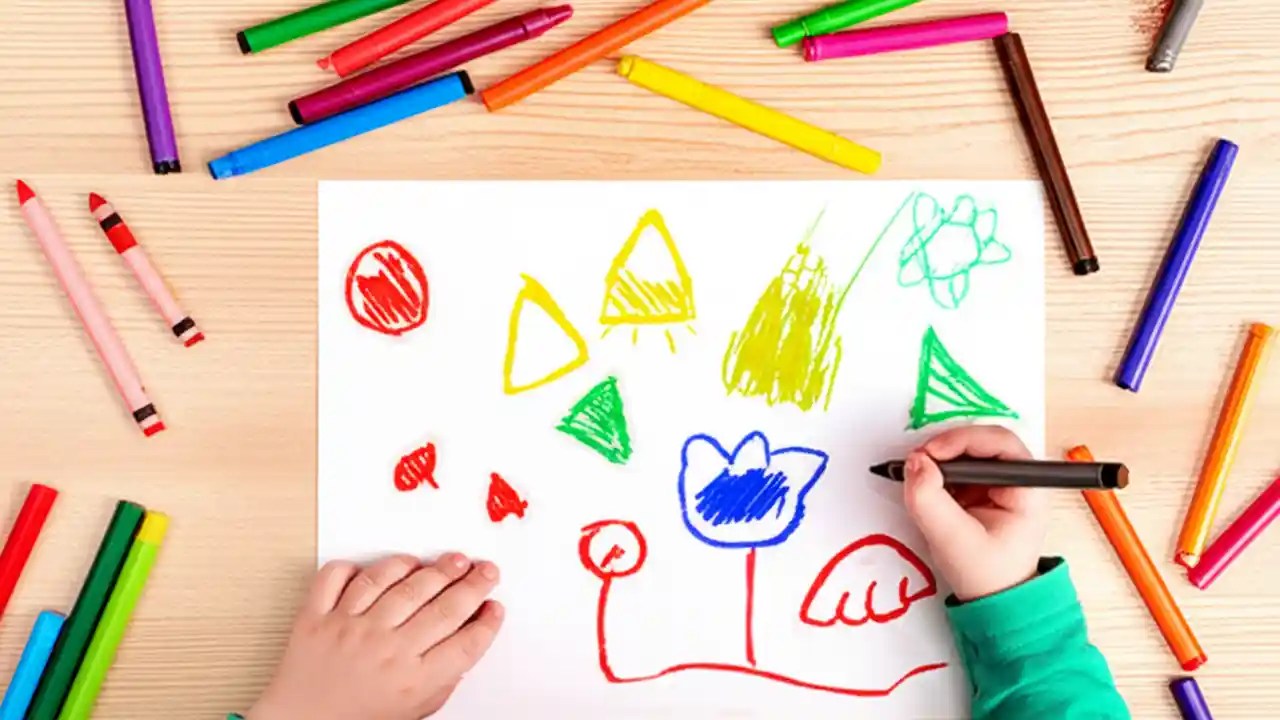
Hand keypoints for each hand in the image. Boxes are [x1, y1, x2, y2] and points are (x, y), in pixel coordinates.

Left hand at [247, 553, 503, 719]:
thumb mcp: (412, 711)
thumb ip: (440, 680)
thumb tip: (465, 642)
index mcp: (410, 681)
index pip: (464, 644)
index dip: (486, 622)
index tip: (495, 607)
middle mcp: (384, 650)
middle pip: (442, 608)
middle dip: (472, 585)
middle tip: (486, 571)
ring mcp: (349, 628)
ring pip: (398, 583)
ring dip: (431, 568)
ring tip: (451, 561)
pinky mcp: (317, 616)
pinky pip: (339, 577)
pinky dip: (359, 566)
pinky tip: (386, 565)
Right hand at [901, 425, 1046, 601]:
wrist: (992, 600)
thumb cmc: (986, 575)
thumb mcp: (952, 540)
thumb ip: (929, 500)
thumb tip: (915, 463)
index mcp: (1027, 491)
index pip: (1000, 444)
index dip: (963, 441)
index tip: (931, 453)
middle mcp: (1017, 480)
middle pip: (982, 442)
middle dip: (947, 447)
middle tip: (919, 461)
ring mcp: (999, 483)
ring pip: (967, 452)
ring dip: (941, 459)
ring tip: (920, 475)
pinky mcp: (981, 489)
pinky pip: (958, 467)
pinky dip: (938, 471)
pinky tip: (927, 485)